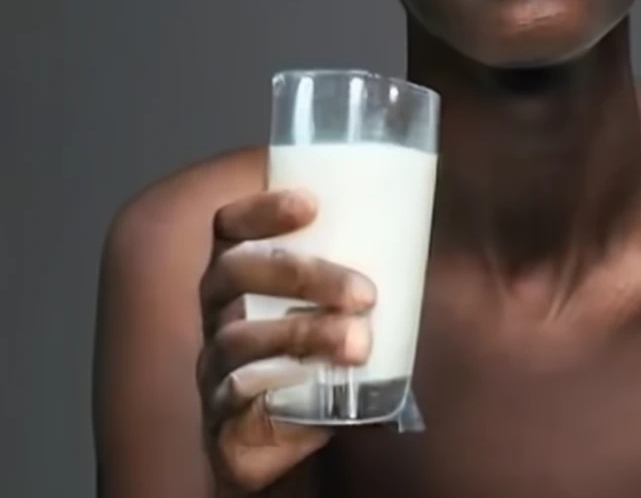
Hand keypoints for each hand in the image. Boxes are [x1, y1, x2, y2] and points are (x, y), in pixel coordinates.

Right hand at [196, 189, 376, 492]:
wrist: (303, 436)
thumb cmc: (330, 344)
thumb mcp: (345, 299)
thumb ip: (369, 264)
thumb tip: (424, 223)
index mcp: (242, 269)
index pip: (231, 225)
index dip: (262, 209)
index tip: (312, 204)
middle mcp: (218, 310)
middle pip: (236, 271)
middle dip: (300, 273)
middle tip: (364, 293)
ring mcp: (214, 364)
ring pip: (239, 337)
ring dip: (304, 334)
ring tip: (358, 343)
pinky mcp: (221, 419)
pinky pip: (236, 398)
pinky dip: (280, 387)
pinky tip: (321, 384)